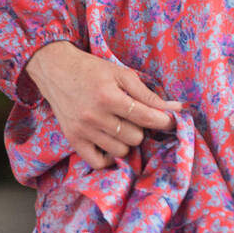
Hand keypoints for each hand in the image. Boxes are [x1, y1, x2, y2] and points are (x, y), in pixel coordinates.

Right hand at [25, 41, 184, 168]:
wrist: (55, 70)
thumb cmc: (92, 69)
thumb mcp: (121, 74)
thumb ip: (148, 94)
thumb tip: (177, 108)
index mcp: (109, 97)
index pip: (146, 118)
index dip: (163, 121)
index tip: (170, 121)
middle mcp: (95, 116)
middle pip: (135, 137)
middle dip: (140, 128)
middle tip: (134, 116)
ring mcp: (83, 131)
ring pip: (121, 150)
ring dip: (126, 140)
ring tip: (120, 125)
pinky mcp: (73, 140)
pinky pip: (99, 162)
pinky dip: (109, 156)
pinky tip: (110, 141)